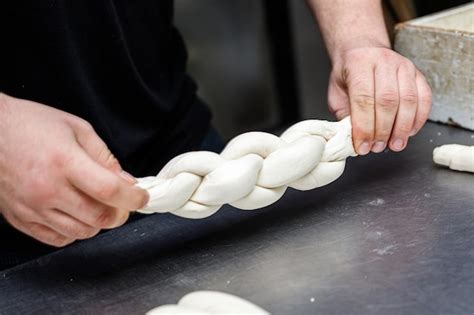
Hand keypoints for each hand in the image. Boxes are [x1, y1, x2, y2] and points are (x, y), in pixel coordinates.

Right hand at [0, 93, 148, 245]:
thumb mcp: (77, 129)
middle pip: (99, 218)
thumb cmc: (31, 124)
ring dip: (98, 223)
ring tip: (97, 205)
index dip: (133, 198)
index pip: (109, 190)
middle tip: (123, 203)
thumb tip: (127, 182)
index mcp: (64, 161)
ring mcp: (32, 207)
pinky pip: (57, 239)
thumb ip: (104, 157)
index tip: (142, 197)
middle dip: (120, 214)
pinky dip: (74, 231)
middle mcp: (48, 189)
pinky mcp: (21, 219)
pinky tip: (75, 213)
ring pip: (81, 232)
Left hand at [328, 46, 431, 154]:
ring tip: (394, 145)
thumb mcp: (336, 93)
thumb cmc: (349, 74)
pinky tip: (409, 133)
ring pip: (408, 100)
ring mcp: (404, 66)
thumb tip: (353, 138)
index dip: (364, 127)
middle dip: (383, 130)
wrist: (363, 50)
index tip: (362, 145)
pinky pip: (424, 98)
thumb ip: (344, 115)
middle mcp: (384, 62)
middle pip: (387, 101)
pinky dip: (419, 119)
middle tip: (377, 147)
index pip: (363, 99)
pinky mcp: (418, 74)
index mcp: (359, 64)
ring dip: (402, 128)